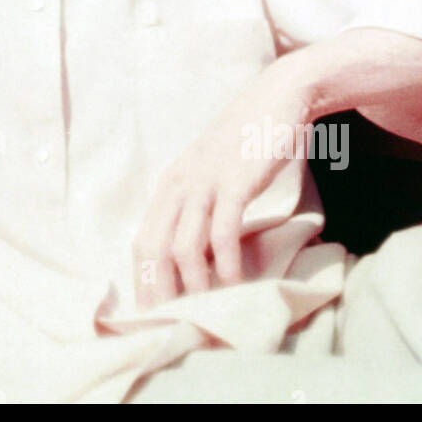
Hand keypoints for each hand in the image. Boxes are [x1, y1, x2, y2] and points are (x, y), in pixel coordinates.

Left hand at [132, 60, 311, 307]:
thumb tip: (199, 248)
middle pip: (153, 247)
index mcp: (170, 183)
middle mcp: (179, 183)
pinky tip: (234, 286)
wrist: (279, 96)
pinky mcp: (235, 183)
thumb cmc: (250, 138)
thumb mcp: (212, 168)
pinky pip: (222, 234)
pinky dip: (224, 266)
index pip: (143, 239)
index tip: (152, 312)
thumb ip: (200, 199)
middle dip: (159, 291)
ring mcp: (205, 182)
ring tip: (205, 313)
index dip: (144, 279)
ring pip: (184, 246)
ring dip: (193, 287)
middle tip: (171, 325)